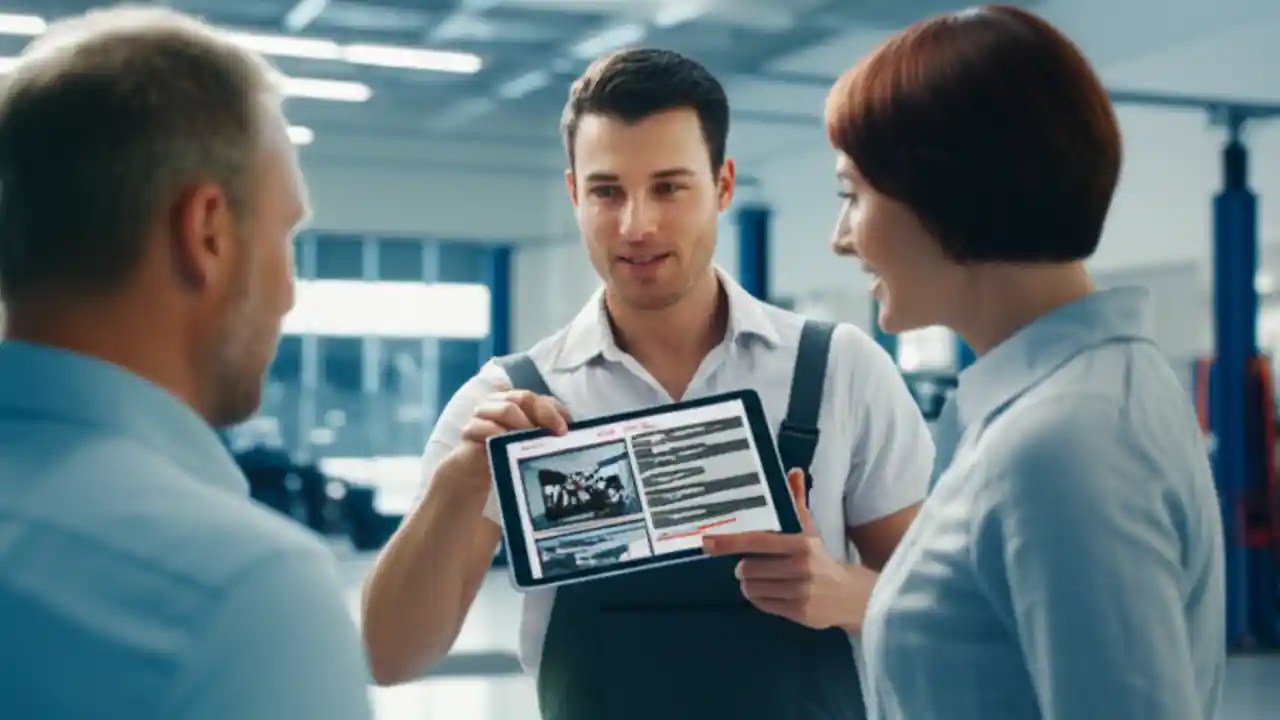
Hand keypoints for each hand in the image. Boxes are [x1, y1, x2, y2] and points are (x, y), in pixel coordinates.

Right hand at [442, 386, 572, 483]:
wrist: (475, 472)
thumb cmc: (504, 454)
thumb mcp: (528, 443)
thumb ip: (544, 433)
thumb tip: (568, 433)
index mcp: (516, 402)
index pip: (540, 399)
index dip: (555, 410)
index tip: (567, 428)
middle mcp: (500, 402)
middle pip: (524, 397)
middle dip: (545, 413)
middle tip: (558, 432)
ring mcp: (483, 413)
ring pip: (507, 408)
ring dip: (525, 423)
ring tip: (534, 439)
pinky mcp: (470, 429)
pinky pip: (486, 426)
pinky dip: (501, 434)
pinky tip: (510, 446)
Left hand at [702, 469, 876, 632]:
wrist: (852, 595)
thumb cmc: (821, 559)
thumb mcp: (809, 531)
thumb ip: (797, 502)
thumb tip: (794, 471)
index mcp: (801, 543)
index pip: (758, 541)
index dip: (730, 542)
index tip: (707, 542)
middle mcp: (800, 567)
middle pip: (749, 568)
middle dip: (744, 567)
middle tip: (749, 565)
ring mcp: (799, 591)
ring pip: (752, 588)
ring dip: (750, 584)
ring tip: (761, 579)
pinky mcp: (798, 612)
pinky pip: (762, 604)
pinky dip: (759, 598)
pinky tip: (770, 592)